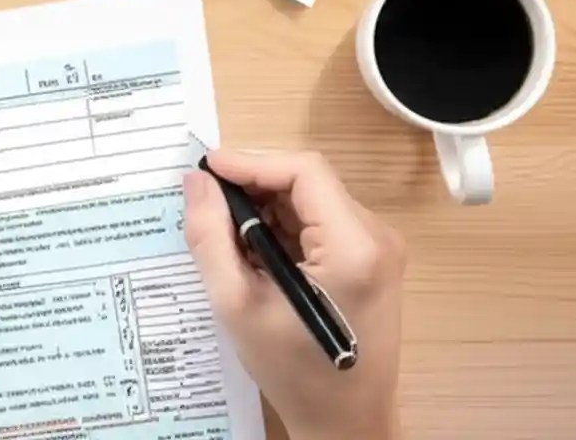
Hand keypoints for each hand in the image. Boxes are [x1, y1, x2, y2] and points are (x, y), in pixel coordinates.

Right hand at [183, 150, 405, 439]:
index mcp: (354, 247)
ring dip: (267, 206)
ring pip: (312, 199)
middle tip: (207, 202)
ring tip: (227, 234)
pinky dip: (283, 225)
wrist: (346, 421)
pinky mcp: (371, 259)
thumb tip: (197, 182)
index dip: (251, 161)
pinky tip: (254, 251)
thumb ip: (211, 237)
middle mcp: (376, 237)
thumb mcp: (237, 305)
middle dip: (254, 184)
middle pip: (308, 181)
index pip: (303, 171)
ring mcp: (379, 247)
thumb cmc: (295, 372)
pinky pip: (321, 221)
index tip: (207, 169)